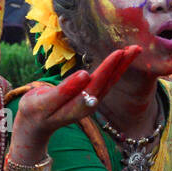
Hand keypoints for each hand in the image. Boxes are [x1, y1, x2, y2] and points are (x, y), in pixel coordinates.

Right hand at [12, 46, 139, 149]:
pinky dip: (116, 69)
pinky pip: (106, 81)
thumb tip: (85, 74)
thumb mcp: (45, 102)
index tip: (119, 52)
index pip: (96, 83)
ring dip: (123, 66)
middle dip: (122, 64)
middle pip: (108, 82)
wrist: (35, 123)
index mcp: (78, 106)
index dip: (108, 68)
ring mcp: (91, 101)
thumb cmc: (36, 109)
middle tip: (136, 47)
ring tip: (135, 50)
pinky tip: (122, 58)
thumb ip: (65, 91)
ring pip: (110, 81)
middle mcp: (89, 104)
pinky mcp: (91, 97)